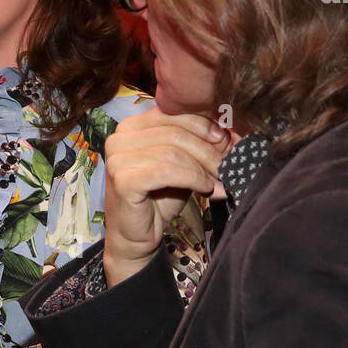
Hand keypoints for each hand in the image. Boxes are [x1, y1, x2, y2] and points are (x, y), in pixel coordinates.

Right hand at [103, 108, 230, 286]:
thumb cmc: (158, 199)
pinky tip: (204, 188)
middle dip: (207, 150)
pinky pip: (167, 170)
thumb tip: (230, 134)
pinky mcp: (123, 180)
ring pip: (173, 152)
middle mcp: (119, 137)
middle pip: (175, 132)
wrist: (136, 237)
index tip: (225, 141)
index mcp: (131, 126)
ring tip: (216, 181)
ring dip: (202, 168)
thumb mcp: (183, 166)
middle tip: (226, 166)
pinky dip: (192, 178)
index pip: (172, 111)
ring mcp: (117, 158)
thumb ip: (199, 146)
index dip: (203, 124)